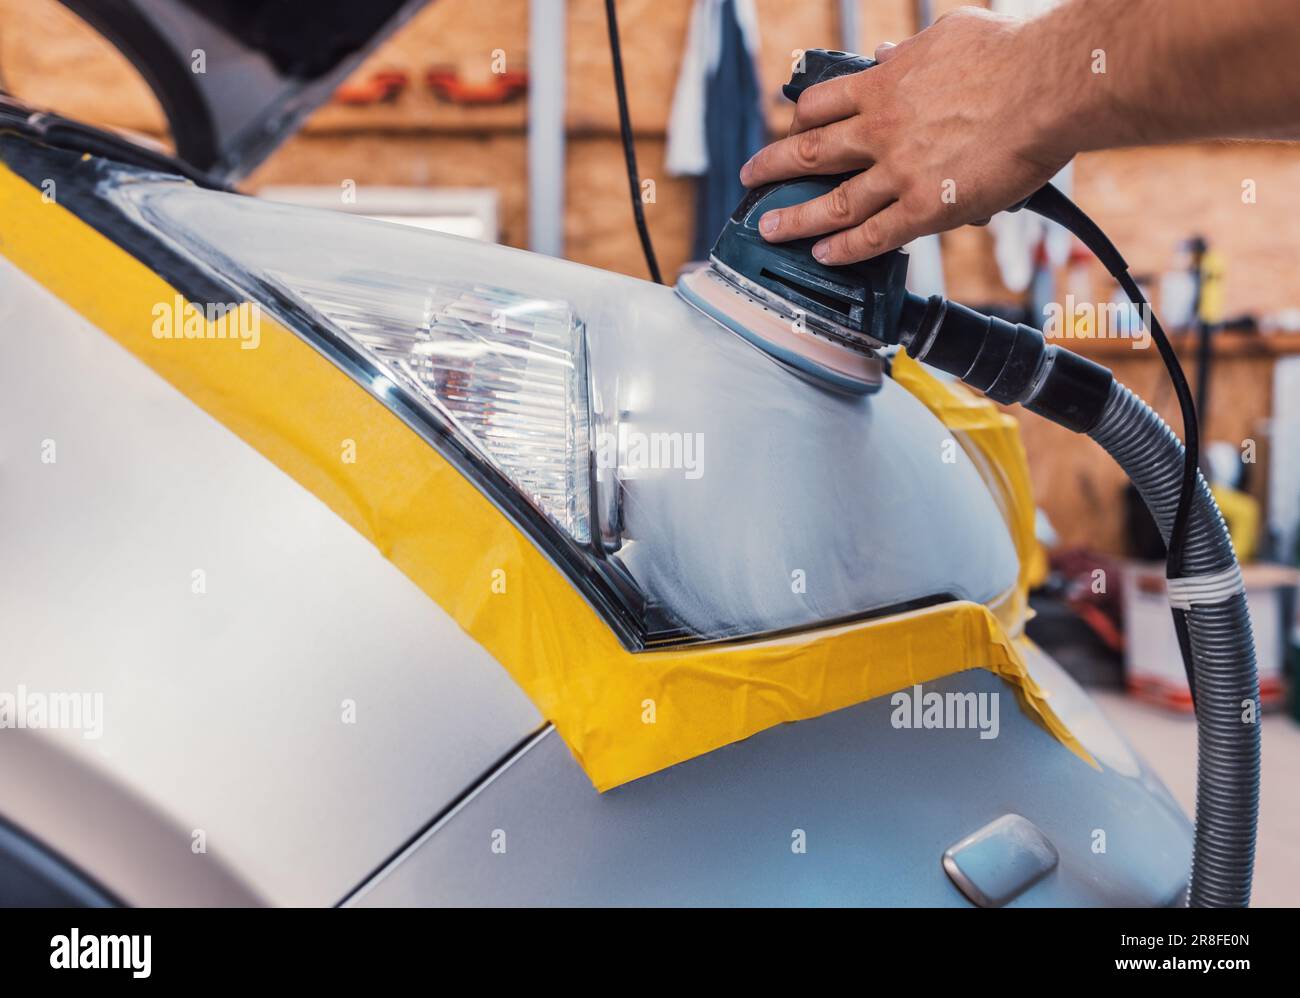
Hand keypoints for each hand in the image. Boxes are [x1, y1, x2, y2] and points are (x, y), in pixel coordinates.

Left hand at [738, 7, 1073, 263]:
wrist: (1050, 85)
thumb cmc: (1011, 54)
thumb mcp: (948, 34)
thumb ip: (911, 51)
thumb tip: (888, 54)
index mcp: (884, 85)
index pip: (821, 104)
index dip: (798, 119)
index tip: (789, 128)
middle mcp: (880, 129)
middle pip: (808, 152)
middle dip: (772, 167)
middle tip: (751, 178)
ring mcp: (899, 172)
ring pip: (831, 202)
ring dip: (793, 218)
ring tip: (769, 228)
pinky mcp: (925, 207)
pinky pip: (874, 236)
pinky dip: (844, 248)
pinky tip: (824, 254)